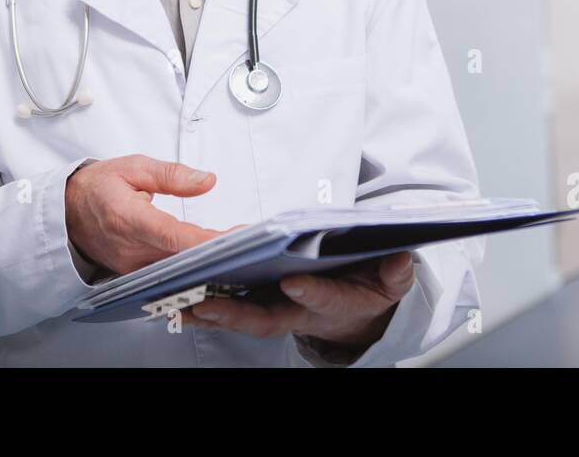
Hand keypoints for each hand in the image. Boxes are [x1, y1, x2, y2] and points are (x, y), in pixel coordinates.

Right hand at [65, 155, 233, 273]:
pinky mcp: (133, 274)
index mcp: (130, 220)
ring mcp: (131, 267)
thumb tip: (206, 181)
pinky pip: (167, 274)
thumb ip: (171, 175)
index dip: (206, 241)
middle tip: (250, 242)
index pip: (174, 237)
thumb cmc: (97, 188)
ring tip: (238, 248)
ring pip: (176, 271)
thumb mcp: (133, 167)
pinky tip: (212, 259)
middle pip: (181, 259)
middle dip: (217, 252)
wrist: (65, 212)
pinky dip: (190, 267)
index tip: (234, 238)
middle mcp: (131, 250)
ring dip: (206, 262)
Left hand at [179, 252, 415, 350]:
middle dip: (236, 314)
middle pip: (265, 319)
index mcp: (333, 302)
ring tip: (179, 303)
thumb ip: (395, 273)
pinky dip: (204, 307)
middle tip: (208, 304)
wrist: (357, 312)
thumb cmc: (369, 290)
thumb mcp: (391, 282)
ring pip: (240, 317)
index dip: (310, 293)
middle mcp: (298, 313)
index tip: (294, 282)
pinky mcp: (260, 305)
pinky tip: (179, 298)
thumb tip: (400, 259)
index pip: (322, 299)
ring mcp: (277, 311)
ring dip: (209, 314)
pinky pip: (230, 309)